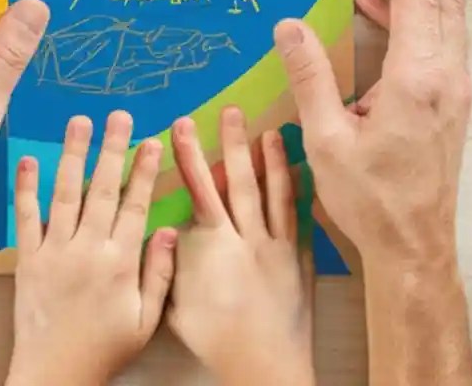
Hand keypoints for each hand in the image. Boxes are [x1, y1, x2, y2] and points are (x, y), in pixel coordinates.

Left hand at [8, 111, 176, 385]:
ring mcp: (54, 252)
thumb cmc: (104, 350)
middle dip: (112, 148)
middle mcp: (87, 250)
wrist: (54, 375)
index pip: (136, 205)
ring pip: (66, 194)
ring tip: (79, 122)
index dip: (145, 170)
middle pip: (103, 189)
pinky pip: (26, 218)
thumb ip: (159, 274)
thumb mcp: (146, 320)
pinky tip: (29, 160)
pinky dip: (26, 188)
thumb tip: (168, 230)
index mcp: (119, 263)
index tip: (153, 140)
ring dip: (73, 154)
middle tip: (120, 115)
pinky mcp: (28, 260)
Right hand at [166, 108, 314, 385]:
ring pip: (274, 193)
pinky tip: (303, 170)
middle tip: (230, 111)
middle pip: (240, 182)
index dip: (190, 157)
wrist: (266, 366)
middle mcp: (249, 239)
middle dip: (232, 145)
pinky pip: (300, 217)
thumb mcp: (177, 306)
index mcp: (215, 247)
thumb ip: (171, 267)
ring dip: (271, 160)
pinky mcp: (300, 258)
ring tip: (270, 129)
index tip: (181, 126)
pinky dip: (300, 191)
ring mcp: (278, 247)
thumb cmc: (217, 341)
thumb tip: (168, 233)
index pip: (201, 191)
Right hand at [275, 0, 471, 266]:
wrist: (413, 245)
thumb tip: (289, 26)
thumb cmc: (371, 200)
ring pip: (444, 18)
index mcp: (417, 79)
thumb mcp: (326, 138)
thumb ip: (310, 76)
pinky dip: (416, 15)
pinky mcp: (448, 104)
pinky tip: (384, 12)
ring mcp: (453, 90)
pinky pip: (439, 42)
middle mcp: (446, 78)